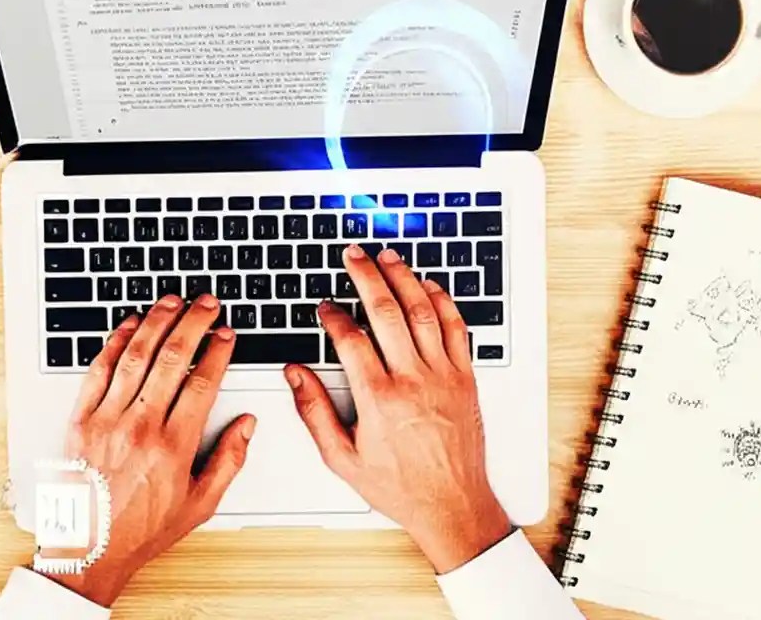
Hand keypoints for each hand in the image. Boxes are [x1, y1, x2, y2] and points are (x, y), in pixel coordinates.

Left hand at [48, 294, 254, 605]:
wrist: (89, 548)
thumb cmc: (143, 529)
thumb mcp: (201, 502)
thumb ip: (230, 460)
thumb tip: (247, 424)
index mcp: (174, 445)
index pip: (203, 381)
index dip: (218, 351)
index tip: (227, 334)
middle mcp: (140, 426)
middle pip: (172, 358)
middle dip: (193, 323)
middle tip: (206, 303)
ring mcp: (106, 420)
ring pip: (134, 356)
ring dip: (156, 322)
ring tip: (172, 301)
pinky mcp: (79, 421)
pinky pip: (97, 371)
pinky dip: (113, 343)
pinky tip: (129, 325)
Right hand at [285, 245, 510, 572]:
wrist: (452, 503)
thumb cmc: (400, 486)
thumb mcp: (342, 458)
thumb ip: (314, 412)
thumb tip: (294, 375)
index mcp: (379, 399)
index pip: (351, 339)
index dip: (334, 316)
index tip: (325, 307)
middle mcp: (413, 381)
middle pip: (387, 312)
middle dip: (366, 277)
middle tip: (353, 256)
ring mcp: (443, 376)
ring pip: (423, 312)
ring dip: (404, 279)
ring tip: (388, 258)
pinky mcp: (465, 378)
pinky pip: (456, 329)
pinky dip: (443, 302)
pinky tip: (429, 287)